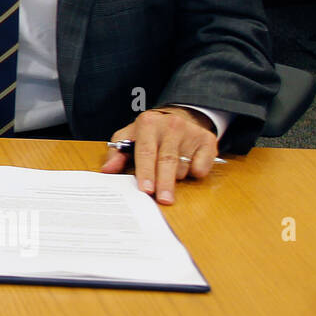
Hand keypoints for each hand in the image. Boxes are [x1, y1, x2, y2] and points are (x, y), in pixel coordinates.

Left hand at [101, 106, 218, 204]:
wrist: (180, 116)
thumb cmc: (149, 132)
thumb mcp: (129, 136)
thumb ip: (117, 154)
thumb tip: (107, 170)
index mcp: (148, 123)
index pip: (146, 152)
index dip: (146, 172)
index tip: (146, 189)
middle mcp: (171, 125)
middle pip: (167, 161)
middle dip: (164, 183)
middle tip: (163, 200)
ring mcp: (191, 132)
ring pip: (183, 166)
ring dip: (175, 177)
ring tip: (169, 171)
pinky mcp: (207, 140)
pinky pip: (201, 167)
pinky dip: (194, 173)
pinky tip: (187, 164)